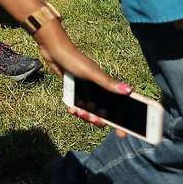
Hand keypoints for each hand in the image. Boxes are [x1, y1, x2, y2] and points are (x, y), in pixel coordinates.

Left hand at [34, 21, 130, 135]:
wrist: (53, 50)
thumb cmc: (73, 59)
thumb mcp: (91, 72)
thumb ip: (108, 83)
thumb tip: (129, 90)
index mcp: (107, 85)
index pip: (120, 105)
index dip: (123, 121)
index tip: (122, 134)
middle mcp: (98, 89)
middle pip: (104, 112)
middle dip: (100, 119)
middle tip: (93, 120)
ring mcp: (86, 90)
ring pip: (90, 110)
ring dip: (86, 115)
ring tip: (79, 114)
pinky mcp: (74, 89)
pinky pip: (78, 105)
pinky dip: (75, 109)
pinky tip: (72, 110)